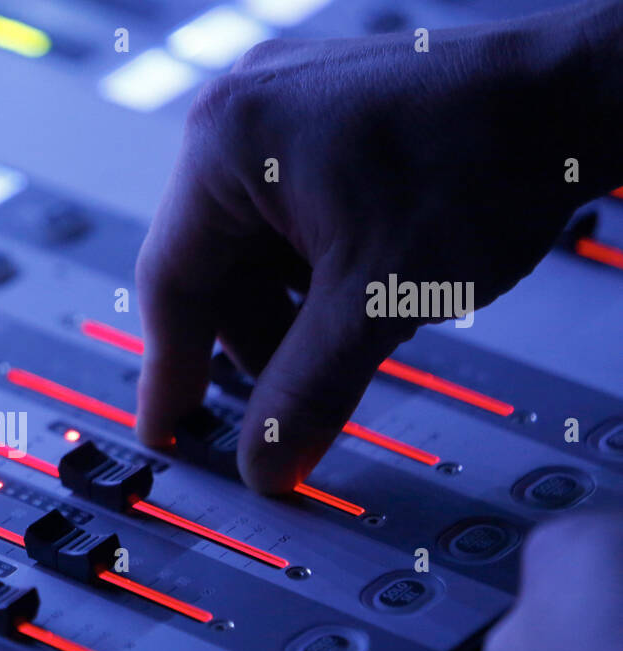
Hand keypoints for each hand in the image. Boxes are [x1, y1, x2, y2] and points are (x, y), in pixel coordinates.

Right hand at [135, 5, 618, 491]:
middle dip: (251, 347)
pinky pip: (291, 220)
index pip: (171, 284)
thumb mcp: (379, 300)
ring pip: (255, 250)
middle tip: (276, 411)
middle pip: (212, 269)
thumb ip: (307, 393)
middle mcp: (241, 116)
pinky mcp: (327, 122)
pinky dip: (314, 276)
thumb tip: (264, 462)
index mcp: (224, 143)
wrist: (583, 93)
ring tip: (340, 351)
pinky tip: (357, 305)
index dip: (168, 372)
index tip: (165, 430)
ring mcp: (285, 112)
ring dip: (288, 315)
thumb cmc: (489, 153)